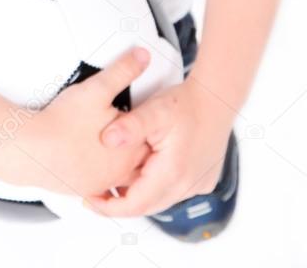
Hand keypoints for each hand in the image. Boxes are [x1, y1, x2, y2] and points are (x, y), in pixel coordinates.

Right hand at [25, 47, 153, 198]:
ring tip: (112, 147)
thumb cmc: (64, 123)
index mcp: (131, 148)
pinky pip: (99, 185)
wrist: (33, 150)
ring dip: (119, 162)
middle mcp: (120, 171)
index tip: (148, 117)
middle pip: (140, 160)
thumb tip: (142, 57)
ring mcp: (101, 183)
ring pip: (121, 176)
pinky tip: (90, 161)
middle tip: (133, 132)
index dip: (150, 126)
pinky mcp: (82, 189)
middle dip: (138, 145)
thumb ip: (123, 71)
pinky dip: (98, 172)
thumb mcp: (98, 89)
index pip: (153, 138)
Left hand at [83, 76, 234, 217]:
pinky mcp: (201, 180)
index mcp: (173, 173)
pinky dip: (154, 187)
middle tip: (96, 193)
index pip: (135, 204)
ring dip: (137, 194)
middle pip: (146, 206)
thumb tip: (106, 140)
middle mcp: (187, 185)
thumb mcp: (154, 110)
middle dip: (119, 203)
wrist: (216, 98)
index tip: (89, 200)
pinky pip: (172, 192)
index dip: (109, 207)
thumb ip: (129, 126)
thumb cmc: (186, 103)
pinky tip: (142, 171)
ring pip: (159, 200)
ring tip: (114, 183)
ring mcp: (196, 185)